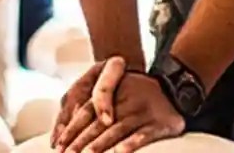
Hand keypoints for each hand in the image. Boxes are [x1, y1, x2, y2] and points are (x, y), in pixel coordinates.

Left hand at [54, 57, 183, 152]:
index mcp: (112, 92)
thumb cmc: (138, 92)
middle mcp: (125, 101)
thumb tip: (67, 129)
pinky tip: (120, 152)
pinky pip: (144, 135)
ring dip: (102, 144)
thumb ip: (93, 106)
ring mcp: (141, 111)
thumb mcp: (116, 89)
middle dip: (81, 141)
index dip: (71, 129)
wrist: (174, 88)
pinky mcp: (159, 124)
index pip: (86, 112)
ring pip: (117, 129)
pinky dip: (132, 144)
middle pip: (98, 124)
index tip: (59, 145)